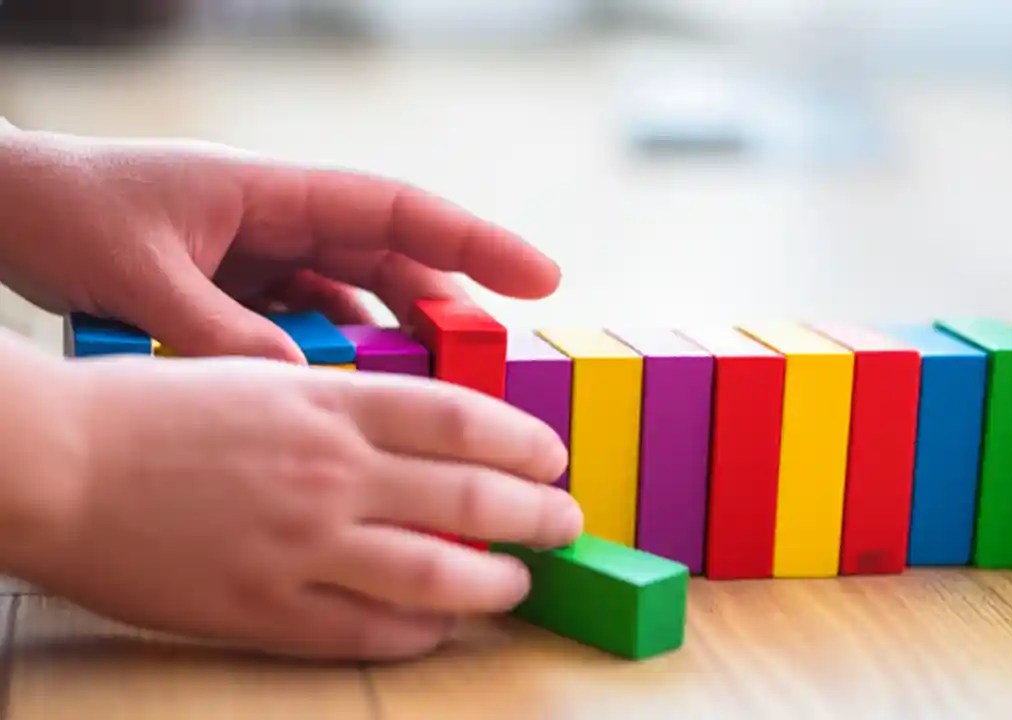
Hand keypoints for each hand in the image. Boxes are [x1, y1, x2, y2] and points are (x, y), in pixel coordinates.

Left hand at [0, 120, 557, 361]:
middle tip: (493, 368)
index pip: (397, 211)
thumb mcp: (143, 275)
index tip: (540, 276)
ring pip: (358, 302)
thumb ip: (221, 331)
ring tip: (434, 400)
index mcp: (272, 193)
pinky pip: (313, 329)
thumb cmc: (65, 213)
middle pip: (392, 263)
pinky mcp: (244, 295)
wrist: (3, 208)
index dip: (475, 241)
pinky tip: (349, 403)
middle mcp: (283, 223)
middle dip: (446, 309)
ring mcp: (266, 260)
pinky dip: (337, 362)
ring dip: (394, 345)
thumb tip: (299, 387)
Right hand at [4, 352, 580, 660]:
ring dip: (496, 583)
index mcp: (330, 402)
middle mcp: (332, 470)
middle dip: (538, 513)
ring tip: (520, 584)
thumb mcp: (256, 375)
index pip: (463, 420)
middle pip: (473, 497)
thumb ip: (337, 404)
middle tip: (566, 521)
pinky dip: (420, 632)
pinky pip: (368, 631)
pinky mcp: (265, 607)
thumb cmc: (147, 409)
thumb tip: (416, 435)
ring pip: (437, 573)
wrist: (54, 461)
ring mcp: (303, 543)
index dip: (524, 443)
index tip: (552, 458)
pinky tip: (440, 628)